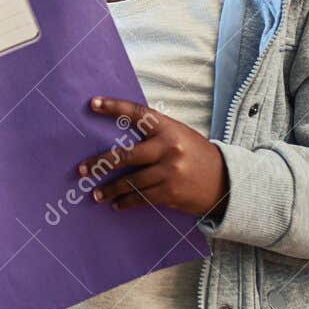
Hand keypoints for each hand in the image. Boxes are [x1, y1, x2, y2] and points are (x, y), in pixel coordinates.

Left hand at [77, 96, 228, 219]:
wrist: (226, 181)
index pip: (138, 114)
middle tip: (82, 169)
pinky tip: (116, 204)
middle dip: (100, 163)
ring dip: (110, 189)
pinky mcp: (170, 192)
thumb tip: (120, 134)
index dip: (114, 107)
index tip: (93, 103)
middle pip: (126, 156)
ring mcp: (169, 172)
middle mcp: (168, 148)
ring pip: (131, 182)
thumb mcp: (180, 135)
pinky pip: (141, 198)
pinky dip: (126, 202)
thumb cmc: (196, 154)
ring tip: (95, 194)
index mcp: (169, 128)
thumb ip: (155, 134)